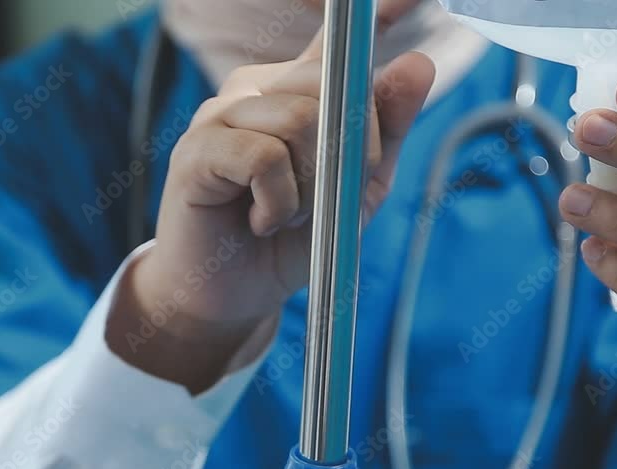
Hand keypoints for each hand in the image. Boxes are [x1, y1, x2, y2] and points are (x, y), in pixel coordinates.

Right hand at [107, 29, 434, 393]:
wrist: (237, 294)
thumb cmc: (294, 238)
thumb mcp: (359, 188)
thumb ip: (387, 131)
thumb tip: (418, 63)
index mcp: (297, 91)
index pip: (337, 42)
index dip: (369, 12)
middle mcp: (257, 89)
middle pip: (331, 90)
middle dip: (349, 157)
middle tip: (322, 202)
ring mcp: (222, 114)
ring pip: (299, 122)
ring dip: (310, 189)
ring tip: (287, 216)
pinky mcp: (197, 150)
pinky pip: (263, 157)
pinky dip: (279, 202)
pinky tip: (263, 220)